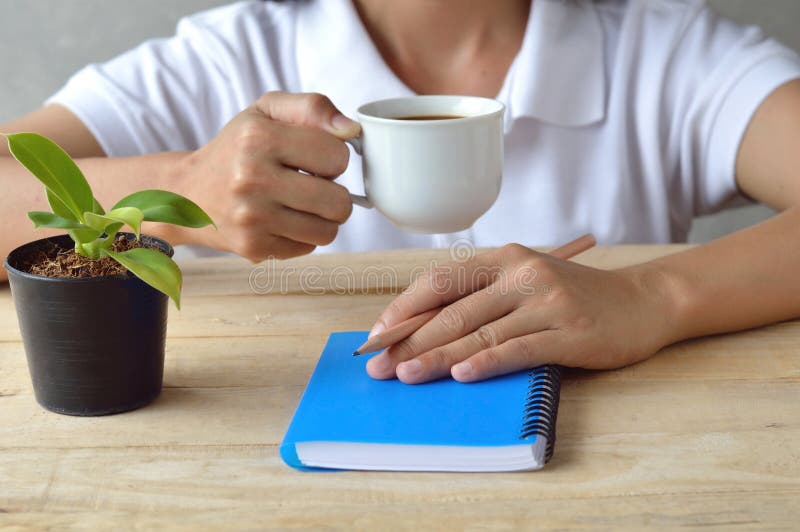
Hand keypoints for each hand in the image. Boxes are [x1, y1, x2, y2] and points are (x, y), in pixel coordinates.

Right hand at [174, 92, 359, 260]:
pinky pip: (308, 248)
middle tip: (312, 185)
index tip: (313, 157)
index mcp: (258, 137)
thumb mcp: (267, 111)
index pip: (338, 157)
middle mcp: (251, 178)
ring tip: (299, 204)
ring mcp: (251, 218)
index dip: (333, 157)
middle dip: (335, 194)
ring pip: (328, 231)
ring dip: (322, 218)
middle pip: (339, 202)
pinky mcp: (253, 247)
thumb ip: (313, 108)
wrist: (188, 192)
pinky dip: (302, 236)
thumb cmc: (237, 147)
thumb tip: (351, 129)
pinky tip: (282, 220)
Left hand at [366, 244, 676, 382]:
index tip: (377, 335)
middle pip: (454, 310)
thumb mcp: (526, 282)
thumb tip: (425, 331)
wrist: (642, 302)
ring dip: (438, 357)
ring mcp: (547, 302)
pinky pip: (518, 348)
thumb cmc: (574, 296)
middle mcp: (522, 274)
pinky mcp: (569, 332)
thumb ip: (483, 299)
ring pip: (480, 332)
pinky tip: (461, 375)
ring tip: (406, 375)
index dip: (405, 308)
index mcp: (505, 258)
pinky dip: (487, 363)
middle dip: (410, 340)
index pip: (441, 280)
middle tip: (379, 366)